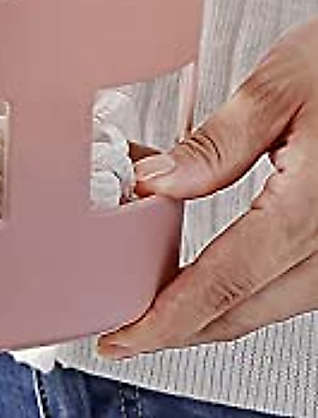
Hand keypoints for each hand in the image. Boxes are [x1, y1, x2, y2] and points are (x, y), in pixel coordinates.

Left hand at [99, 18, 317, 357]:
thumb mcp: (276, 87)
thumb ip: (216, 144)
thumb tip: (154, 184)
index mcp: (312, 207)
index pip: (226, 281)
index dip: (169, 319)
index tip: (124, 337)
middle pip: (248, 308)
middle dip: (181, 327)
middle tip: (124, 330)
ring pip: (274, 304)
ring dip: (214, 311)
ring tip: (156, 305)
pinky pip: (295, 283)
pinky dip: (247, 288)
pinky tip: (212, 277)